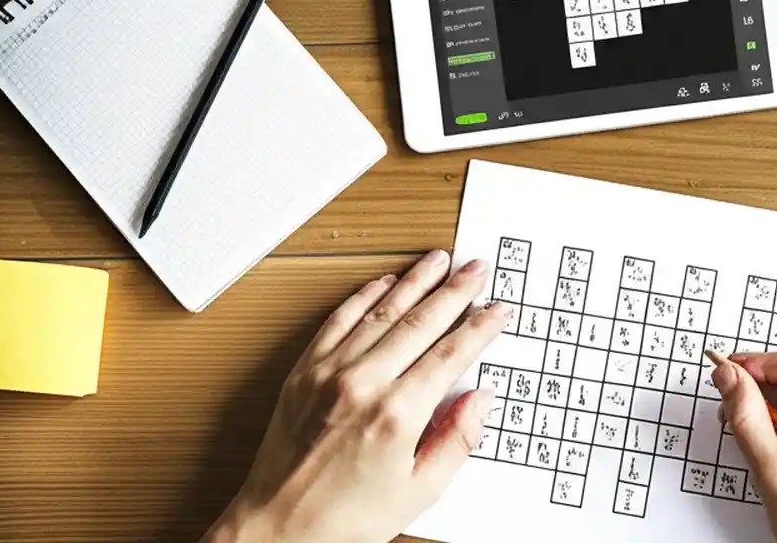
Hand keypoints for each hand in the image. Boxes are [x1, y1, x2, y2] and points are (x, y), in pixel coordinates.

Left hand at [201, 251, 509, 542]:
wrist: (278, 529)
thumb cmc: (344, 521)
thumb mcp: (418, 492)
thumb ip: (456, 440)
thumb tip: (481, 400)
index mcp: (397, 415)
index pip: (453, 354)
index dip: (481, 327)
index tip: (498, 310)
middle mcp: (363, 384)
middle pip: (422, 321)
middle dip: (455, 291)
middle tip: (477, 268)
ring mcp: (329, 372)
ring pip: (382, 310)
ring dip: (415, 281)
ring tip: (439, 261)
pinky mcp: (304, 372)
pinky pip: (338, 320)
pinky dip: (363, 295)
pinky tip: (383, 282)